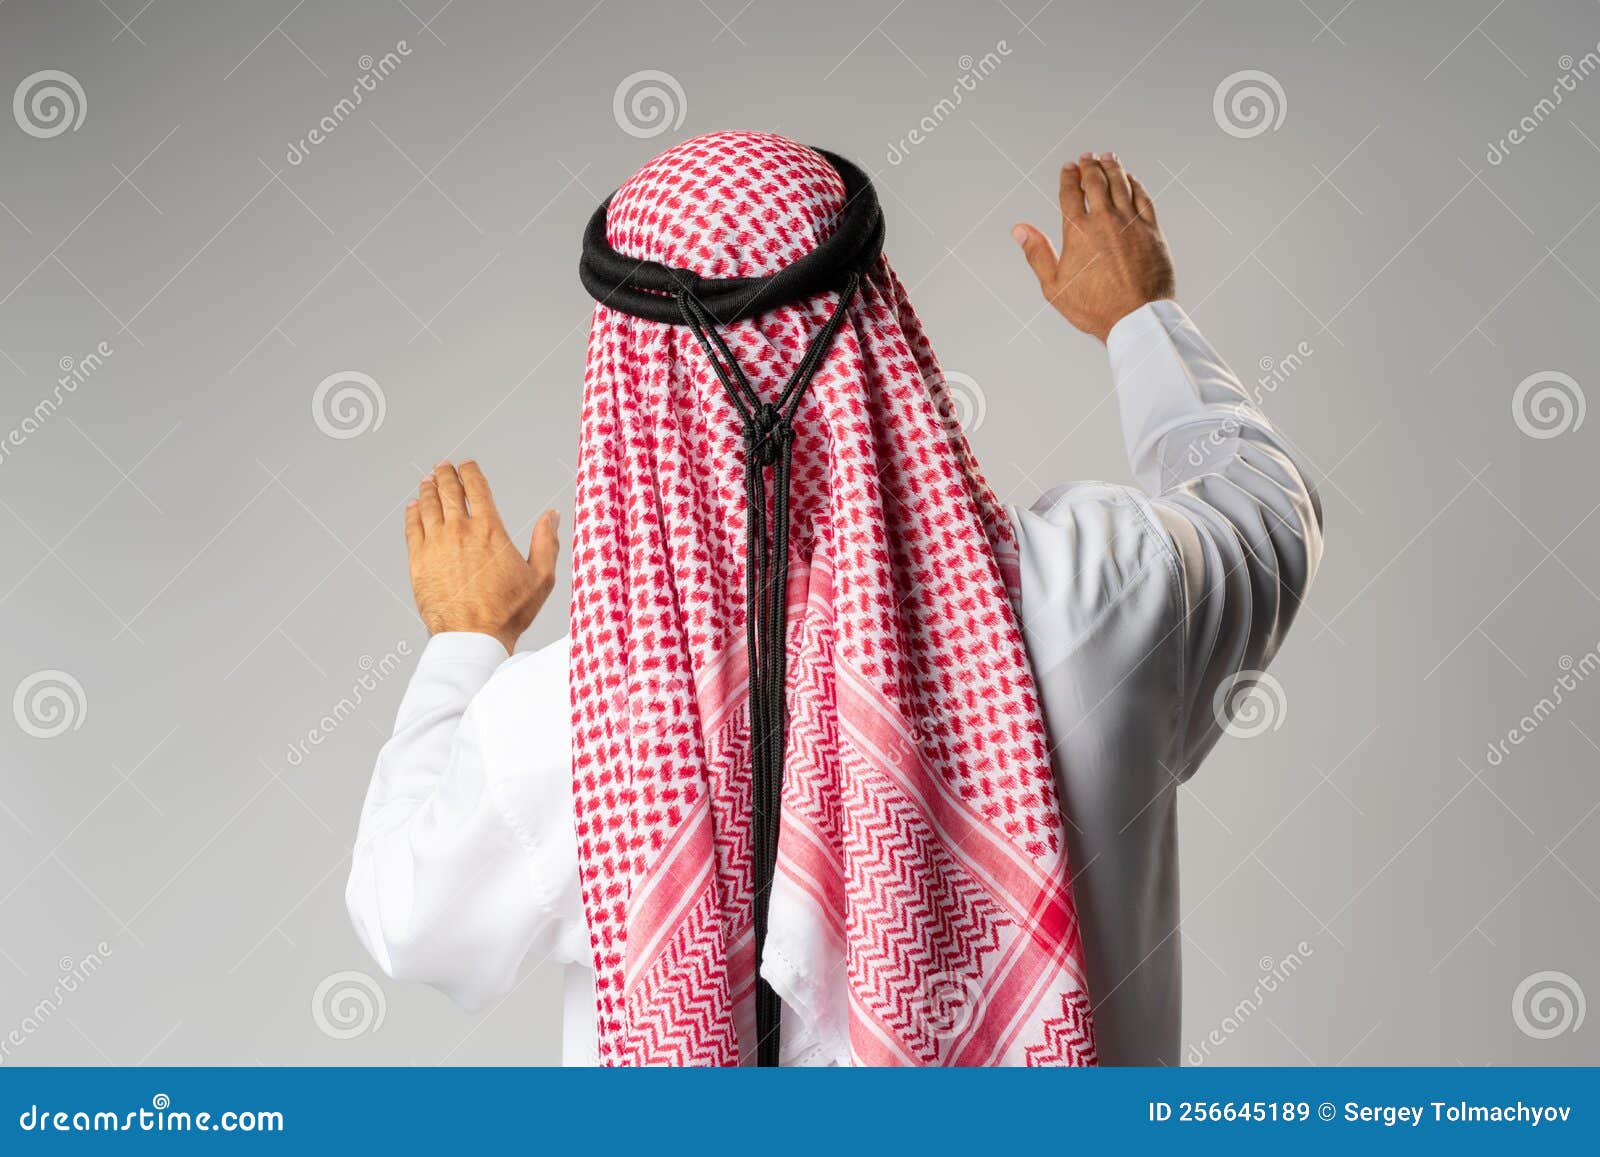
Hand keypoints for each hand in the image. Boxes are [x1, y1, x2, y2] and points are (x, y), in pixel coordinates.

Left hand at [404, 460, 559, 655]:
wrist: (472, 636)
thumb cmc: (507, 612)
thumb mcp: (540, 578)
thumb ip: (547, 542)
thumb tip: (552, 516)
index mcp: (490, 530)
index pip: (476, 488)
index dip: (470, 471)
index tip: (466, 465)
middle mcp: (460, 530)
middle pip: (448, 491)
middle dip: (445, 474)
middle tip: (443, 467)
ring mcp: (435, 544)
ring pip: (428, 505)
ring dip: (428, 489)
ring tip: (428, 482)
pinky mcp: (418, 560)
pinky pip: (412, 527)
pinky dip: (413, 513)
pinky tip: (414, 507)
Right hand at [1013, 152, 1175, 342]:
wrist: (1136, 316)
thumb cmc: (1094, 307)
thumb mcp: (1054, 286)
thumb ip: (1037, 253)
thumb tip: (1019, 229)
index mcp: (1078, 231)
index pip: (1071, 192)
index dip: (1068, 176)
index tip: (1068, 168)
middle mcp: (1105, 219)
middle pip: (1096, 181)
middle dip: (1090, 165)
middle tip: (1087, 157)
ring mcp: (1131, 222)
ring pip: (1121, 183)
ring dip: (1112, 167)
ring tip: (1108, 158)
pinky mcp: (1151, 229)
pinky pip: (1143, 196)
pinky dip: (1135, 183)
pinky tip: (1131, 179)